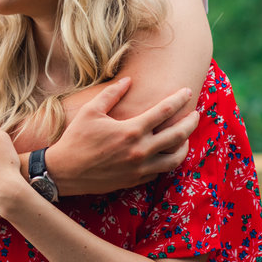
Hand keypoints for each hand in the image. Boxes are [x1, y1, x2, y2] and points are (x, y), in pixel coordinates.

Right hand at [47, 78, 197, 195]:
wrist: (65, 172)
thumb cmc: (76, 139)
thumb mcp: (90, 111)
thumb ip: (111, 94)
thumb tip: (128, 81)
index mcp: (131, 130)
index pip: (164, 111)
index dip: (178, 99)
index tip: (187, 91)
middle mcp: (140, 150)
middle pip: (178, 135)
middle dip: (191, 122)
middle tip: (196, 113)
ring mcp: (140, 168)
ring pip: (175, 158)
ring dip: (185, 145)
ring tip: (185, 136)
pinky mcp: (135, 180)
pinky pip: (160, 171)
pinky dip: (168, 160)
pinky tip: (166, 152)